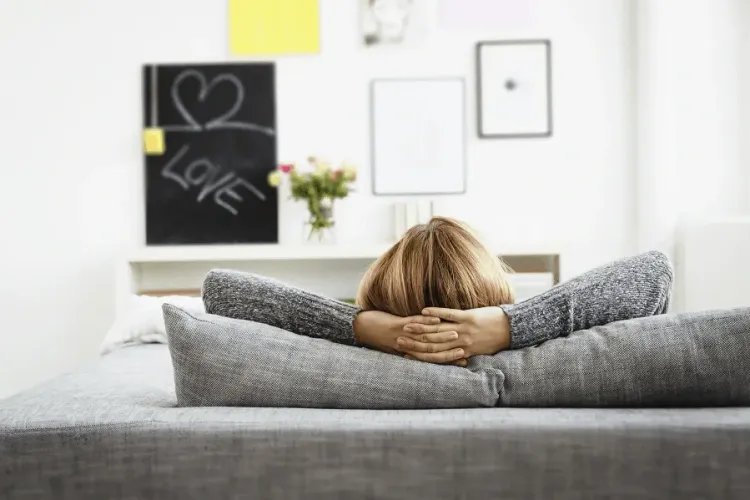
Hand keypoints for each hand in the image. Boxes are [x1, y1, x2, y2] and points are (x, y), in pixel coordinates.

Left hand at [353, 310, 467, 365]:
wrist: (362, 329)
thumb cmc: (379, 338)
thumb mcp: (396, 347)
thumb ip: (412, 350)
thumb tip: (428, 352)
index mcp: (409, 353)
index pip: (434, 359)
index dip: (449, 360)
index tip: (464, 360)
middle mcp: (407, 347)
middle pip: (432, 350)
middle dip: (449, 350)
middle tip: (466, 349)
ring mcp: (403, 336)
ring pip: (425, 337)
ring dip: (441, 335)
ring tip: (456, 334)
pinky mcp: (397, 325)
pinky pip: (414, 323)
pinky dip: (426, 321)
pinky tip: (436, 318)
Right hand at [397, 306, 510, 361]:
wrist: (511, 330)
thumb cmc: (495, 341)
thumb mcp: (479, 351)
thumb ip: (464, 354)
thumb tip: (454, 359)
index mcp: (462, 353)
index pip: (435, 356)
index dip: (419, 355)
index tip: (404, 354)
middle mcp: (461, 343)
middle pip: (433, 344)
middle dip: (414, 342)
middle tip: (398, 340)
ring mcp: (464, 329)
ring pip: (438, 330)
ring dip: (420, 328)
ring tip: (406, 326)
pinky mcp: (468, 317)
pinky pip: (449, 314)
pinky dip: (436, 313)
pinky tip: (425, 311)